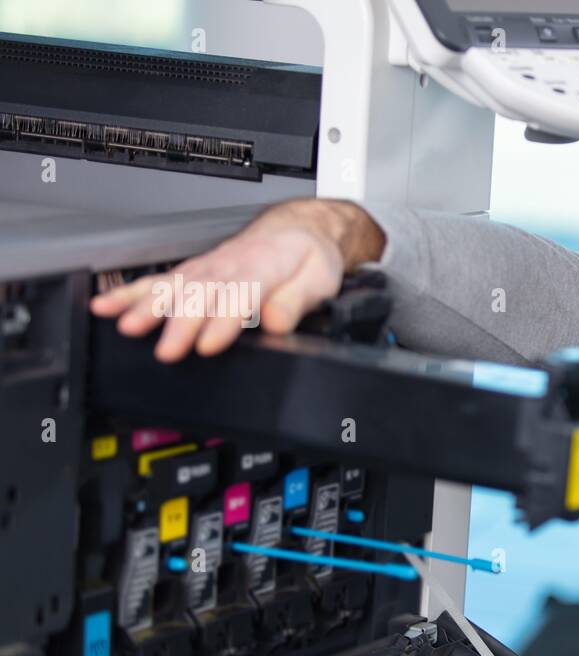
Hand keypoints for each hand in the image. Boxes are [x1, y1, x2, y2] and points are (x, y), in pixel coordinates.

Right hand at [89, 199, 385, 362]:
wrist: (297, 231)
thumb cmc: (308, 257)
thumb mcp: (319, 279)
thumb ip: (297, 301)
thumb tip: (275, 323)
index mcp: (264, 265)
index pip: (241, 296)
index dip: (223, 322)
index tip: (208, 345)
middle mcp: (230, 264)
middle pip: (202, 294)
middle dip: (182, 322)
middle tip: (166, 349)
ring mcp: (207, 267)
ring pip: (175, 285)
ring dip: (150, 306)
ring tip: (129, 327)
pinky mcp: (193, 273)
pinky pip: (158, 280)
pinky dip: (130, 293)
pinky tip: (108, 307)